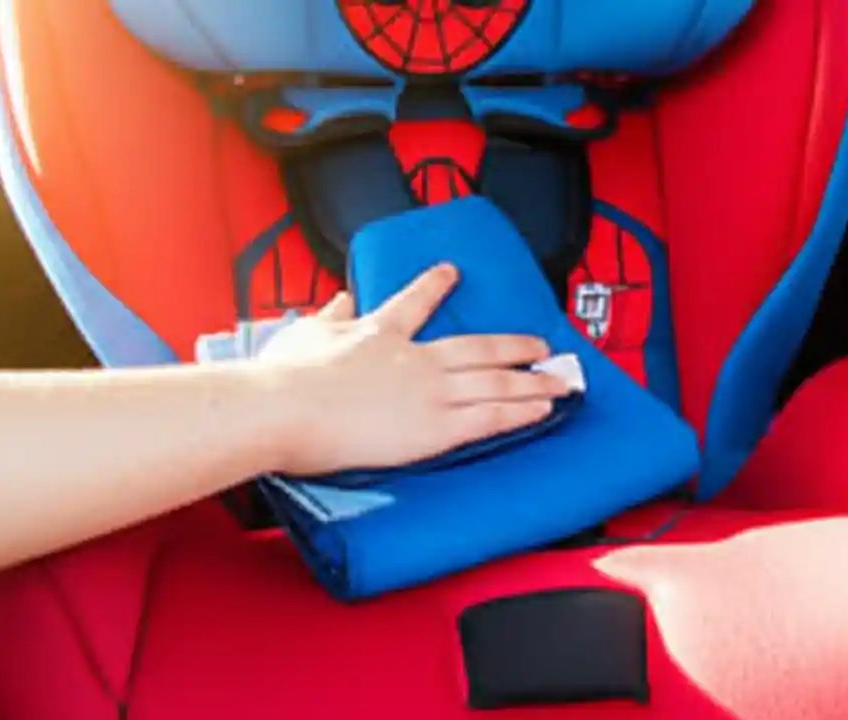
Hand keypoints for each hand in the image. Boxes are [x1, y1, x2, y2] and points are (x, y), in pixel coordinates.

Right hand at [254, 263, 569, 475]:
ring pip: (495, 381)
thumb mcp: (302, 333)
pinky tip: (542, 408)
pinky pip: (490, 417)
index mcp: (380, 333)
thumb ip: (327, 316)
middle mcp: (415, 358)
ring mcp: (430, 391)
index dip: (435, 285)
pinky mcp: (435, 427)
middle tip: (541, 344)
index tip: (451, 272)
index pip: (413, 303)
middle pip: (478, 347)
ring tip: (561, 380)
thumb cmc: (286, 377)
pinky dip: (520, 410)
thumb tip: (338, 299)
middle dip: (514, 345)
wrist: (288, 408)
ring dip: (533, 380)